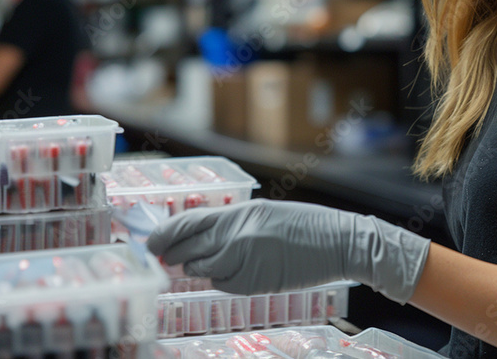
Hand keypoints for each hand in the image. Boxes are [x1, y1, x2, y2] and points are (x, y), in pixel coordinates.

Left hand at [145, 199, 429, 303]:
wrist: (342, 242)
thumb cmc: (309, 226)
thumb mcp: (268, 215)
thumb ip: (236, 225)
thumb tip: (203, 239)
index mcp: (243, 212)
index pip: (191, 221)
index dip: (167, 232)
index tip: (153, 240)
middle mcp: (240, 234)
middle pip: (190, 247)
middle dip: (174, 254)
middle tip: (165, 258)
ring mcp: (247, 259)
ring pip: (204, 270)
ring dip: (199, 269)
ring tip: (202, 265)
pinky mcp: (256, 282)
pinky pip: (225, 285)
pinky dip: (223, 282)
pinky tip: (232, 275)